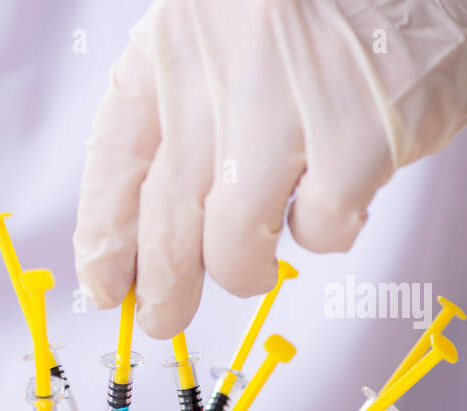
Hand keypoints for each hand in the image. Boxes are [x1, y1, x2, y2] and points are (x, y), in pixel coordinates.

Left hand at [74, 0, 466, 336]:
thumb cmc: (324, 36)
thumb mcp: (229, 51)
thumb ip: (178, 130)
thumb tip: (133, 254)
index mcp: (177, 38)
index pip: (116, 157)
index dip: (105, 236)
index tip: (103, 288)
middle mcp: (224, 61)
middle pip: (168, 212)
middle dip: (163, 286)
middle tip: (165, 320)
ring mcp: (292, 97)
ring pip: (232, 243)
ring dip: (241, 273)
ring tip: (255, 265)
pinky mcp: (363, 133)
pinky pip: (318, 234)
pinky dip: (324, 235)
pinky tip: (335, 198)